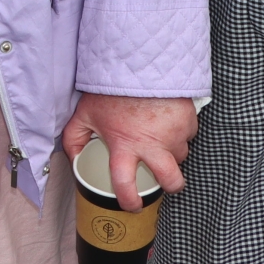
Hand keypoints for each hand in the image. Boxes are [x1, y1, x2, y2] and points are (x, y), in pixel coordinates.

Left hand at [61, 92, 195, 210]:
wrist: (136, 59)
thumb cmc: (110, 88)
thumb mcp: (85, 114)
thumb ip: (75, 138)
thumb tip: (74, 159)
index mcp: (125, 145)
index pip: (126, 185)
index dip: (129, 201)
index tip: (131, 203)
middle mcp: (154, 144)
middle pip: (172, 181)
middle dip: (170, 186)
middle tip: (164, 180)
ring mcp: (175, 133)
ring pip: (182, 155)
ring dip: (173, 151)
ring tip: (160, 137)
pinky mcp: (189, 120)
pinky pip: (189, 134)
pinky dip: (181, 131)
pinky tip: (168, 120)